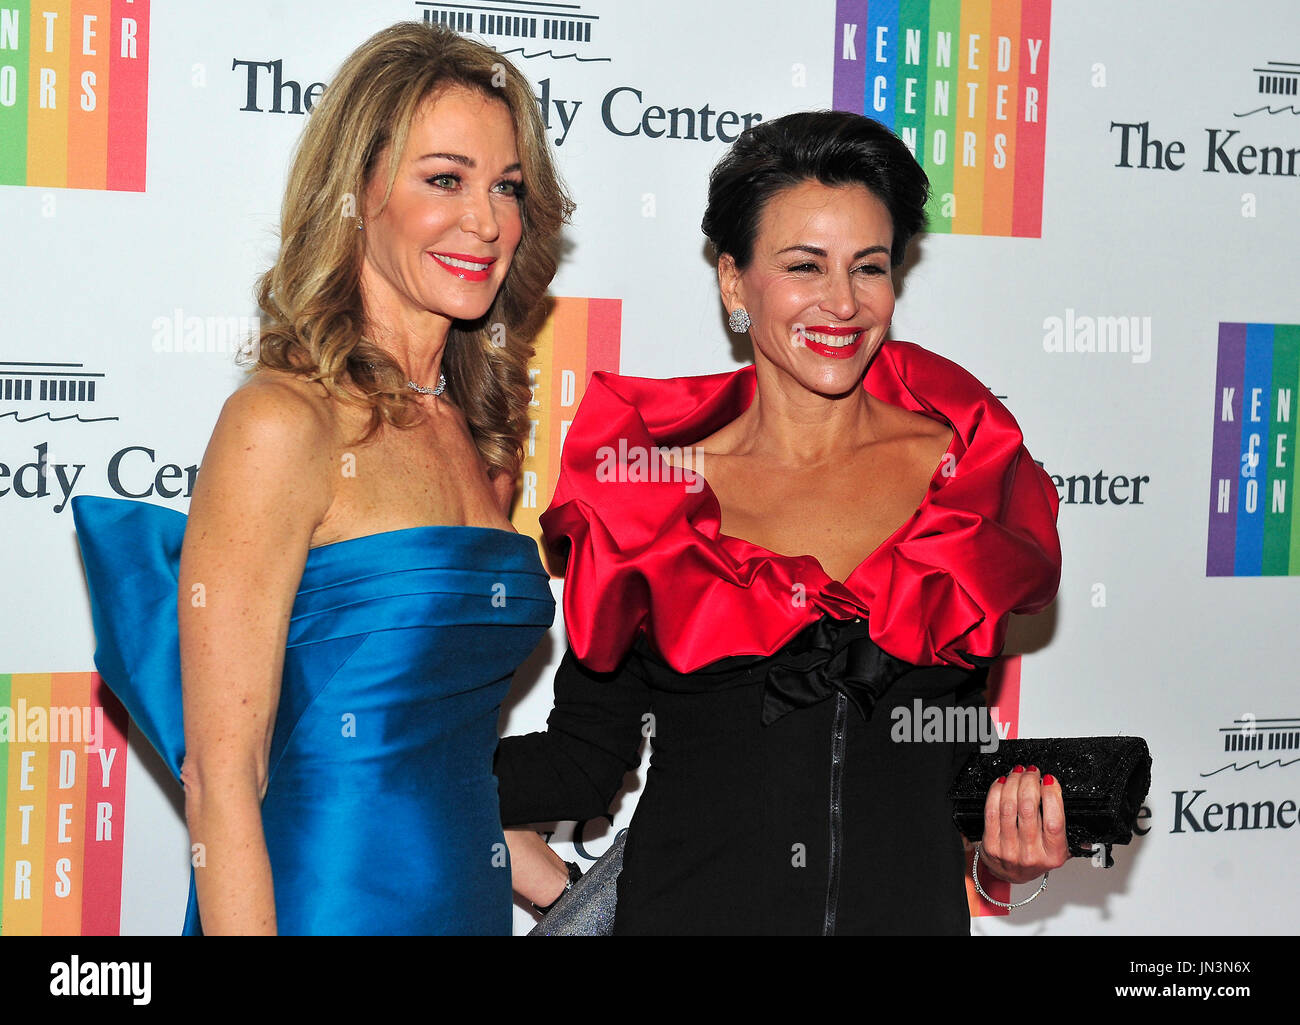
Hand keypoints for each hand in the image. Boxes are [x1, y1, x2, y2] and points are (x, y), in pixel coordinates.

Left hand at [978, 765, 1068, 884]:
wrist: (1010, 874)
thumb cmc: (1036, 857)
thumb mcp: (1057, 848)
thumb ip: (1064, 827)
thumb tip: (1065, 797)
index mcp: (1053, 854)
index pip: (1054, 821)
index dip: (1051, 795)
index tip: (1049, 780)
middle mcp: (1031, 854)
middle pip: (1028, 808)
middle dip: (1029, 782)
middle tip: (1031, 772)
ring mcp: (1009, 849)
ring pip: (1008, 806)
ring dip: (1013, 783)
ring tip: (1018, 773)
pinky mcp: (991, 844)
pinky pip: (992, 811)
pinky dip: (996, 792)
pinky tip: (1002, 783)